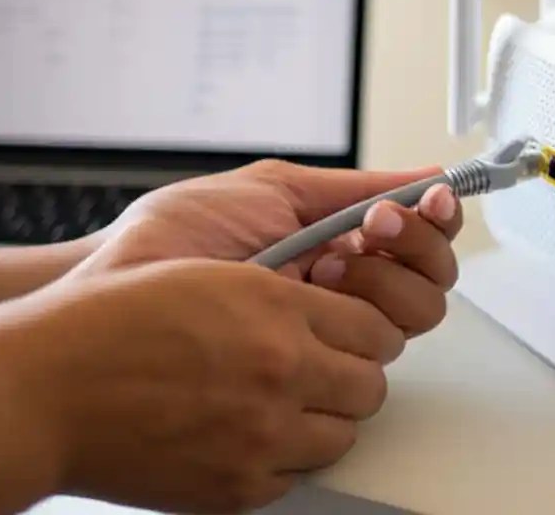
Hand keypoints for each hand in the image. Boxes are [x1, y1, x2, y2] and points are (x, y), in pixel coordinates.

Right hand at [16, 258, 405, 512]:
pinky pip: (295, 475)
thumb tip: (329, 316)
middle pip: (370, 386)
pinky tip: (246, 435)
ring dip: (322, 420)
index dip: (366, 331)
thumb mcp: (207, 276)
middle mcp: (281, 370)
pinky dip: (281, 459)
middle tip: (322, 372)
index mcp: (276, 308)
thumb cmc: (111, 322)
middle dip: (352, 377)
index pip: (376, 328)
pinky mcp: (237, 486)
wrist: (46, 390)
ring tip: (281, 406)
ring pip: (342, 436)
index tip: (351, 334)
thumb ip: (280, 296)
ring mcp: (262, 435)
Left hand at [88, 160, 464, 335]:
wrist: (120, 284)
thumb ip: (353, 187)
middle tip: (361, 231)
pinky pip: (367, 364)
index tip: (424, 203)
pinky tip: (310, 298)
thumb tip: (428, 174)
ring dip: (379, 283)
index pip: (420, 242)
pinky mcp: (308, 380)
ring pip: (408, 324)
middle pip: (429, 285)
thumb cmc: (175, 236)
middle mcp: (340, 295)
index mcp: (338, 244)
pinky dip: (353, 321)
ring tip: (323, 263)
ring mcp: (324, 337)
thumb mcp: (269, 190)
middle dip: (409, 250)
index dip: (434, 222)